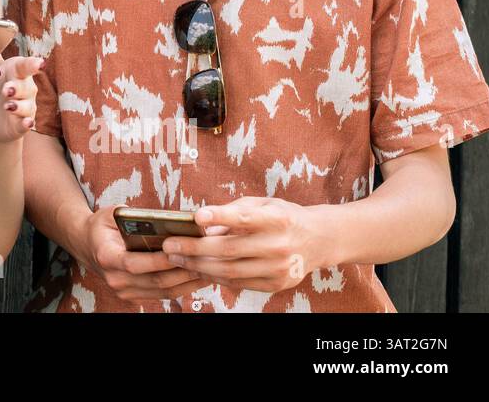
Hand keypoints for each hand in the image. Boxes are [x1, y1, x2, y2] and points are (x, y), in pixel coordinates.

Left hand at [0, 54, 40, 141]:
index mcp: (17, 73)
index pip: (25, 66)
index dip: (32, 64)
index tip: (39, 63)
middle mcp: (26, 88)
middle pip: (26, 86)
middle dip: (17, 87)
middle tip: (7, 89)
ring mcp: (26, 106)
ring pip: (27, 105)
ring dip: (19, 105)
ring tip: (8, 106)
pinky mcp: (22, 124)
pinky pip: (27, 123)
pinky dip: (27, 123)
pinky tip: (26, 123)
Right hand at [74, 205, 209, 303]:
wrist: (85, 243)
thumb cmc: (102, 225)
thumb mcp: (113, 213)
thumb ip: (134, 216)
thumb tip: (166, 221)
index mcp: (107, 257)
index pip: (136, 263)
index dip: (160, 260)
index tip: (182, 251)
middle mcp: (114, 278)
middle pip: (154, 281)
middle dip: (183, 271)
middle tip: (206, 261)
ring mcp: (123, 291)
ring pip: (162, 291)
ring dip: (187, 282)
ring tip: (209, 269)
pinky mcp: (133, 296)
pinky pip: (162, 295)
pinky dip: (181, 287)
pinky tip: (197, 277)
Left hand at [160, 197, 335, 293]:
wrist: (318, 240)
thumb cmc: (282, 217)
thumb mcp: (263, 204)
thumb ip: (234, 210)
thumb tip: (202, 222)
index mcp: (278, 219)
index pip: (245, 218)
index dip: (220, 216)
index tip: (196, 217)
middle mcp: (280, 245)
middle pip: (230, 250)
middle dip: (195, 248)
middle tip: (170, 246)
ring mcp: (280, 268)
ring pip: (231, 270)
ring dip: (199, 266)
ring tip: (177, 258)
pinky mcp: (277, 284)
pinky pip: (239, 283)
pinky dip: (216, 276)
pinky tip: (199, 269)